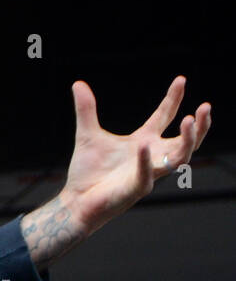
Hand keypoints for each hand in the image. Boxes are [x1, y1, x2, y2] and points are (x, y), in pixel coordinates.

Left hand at [61, 75, 211, 235]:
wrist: (75, 201)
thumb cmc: (87, 172)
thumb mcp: (87, 135)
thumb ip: (86, 110)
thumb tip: (78, 84)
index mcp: (143, 141)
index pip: (165, 116)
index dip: (174, 98)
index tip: (181, 79)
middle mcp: (151, 156)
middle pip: (185, 140)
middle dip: (198, 125)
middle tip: (204, 107)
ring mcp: (147, 173)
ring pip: (180, 158)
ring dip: (187, 140)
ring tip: (189, 120)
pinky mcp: (136, 189)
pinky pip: (147, 174)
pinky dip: (146, 161)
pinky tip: (144, 144)